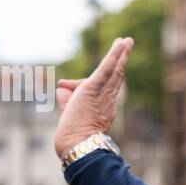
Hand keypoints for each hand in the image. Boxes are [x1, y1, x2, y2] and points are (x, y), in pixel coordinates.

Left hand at [53, 37, 133, 157]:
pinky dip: (114, 56)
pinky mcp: (94, 88)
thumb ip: (65, 100)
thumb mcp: (68, 113)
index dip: (78, 85)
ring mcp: (102, 93)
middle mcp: (107, 98)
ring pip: (114, 70)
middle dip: (120, 60)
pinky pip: (107, 69)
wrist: (78, 143)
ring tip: (126, 40)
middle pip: (115, 76)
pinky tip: (121, 43)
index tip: (63, 84)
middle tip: (125, 45)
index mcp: (102, 105)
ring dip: (120, 54)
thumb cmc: (73, 135)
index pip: (97, 88)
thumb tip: (60, 88)